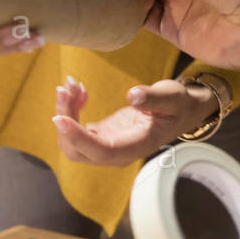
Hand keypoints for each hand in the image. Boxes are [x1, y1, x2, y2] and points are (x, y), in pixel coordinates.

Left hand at [52, 75, 218, 166]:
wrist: (180, 112)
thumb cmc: (179, 106)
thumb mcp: (172, 97)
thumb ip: (153, 98)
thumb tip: (132, 96)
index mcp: (136, 147)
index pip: (101, 151)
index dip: (78, 138)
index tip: (60, 118)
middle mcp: (118, 153)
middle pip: (78, 149)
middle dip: (65, 119)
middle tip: (65, 88)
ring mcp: (107, 147)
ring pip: (72, 141)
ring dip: (65, 113)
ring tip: (71, 85)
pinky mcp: (100, 136)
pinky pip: (76, 130)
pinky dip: (71, 110)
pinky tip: (79, 91)